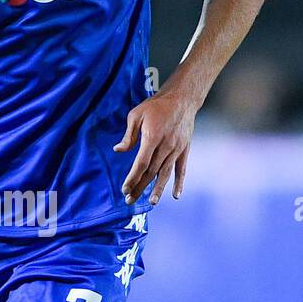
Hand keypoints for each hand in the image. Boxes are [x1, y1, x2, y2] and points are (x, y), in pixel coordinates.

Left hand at [113, 91, 196, 205]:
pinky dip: (179, 183)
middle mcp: (166, 146)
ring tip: (151, 202)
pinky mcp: (185, 149)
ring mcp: (177, 149)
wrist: (182, 99)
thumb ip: (128, 135)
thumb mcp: (136, 115)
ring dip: (158, 189)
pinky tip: (175, 195)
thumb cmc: (156, 106)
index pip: (141, 163)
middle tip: (129, 200)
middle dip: (140, 187)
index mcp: (152, 137)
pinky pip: (181, 169)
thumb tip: (118, 150)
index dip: (132, 178)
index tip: (124, 189)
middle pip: (151, 172)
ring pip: (166, 173)